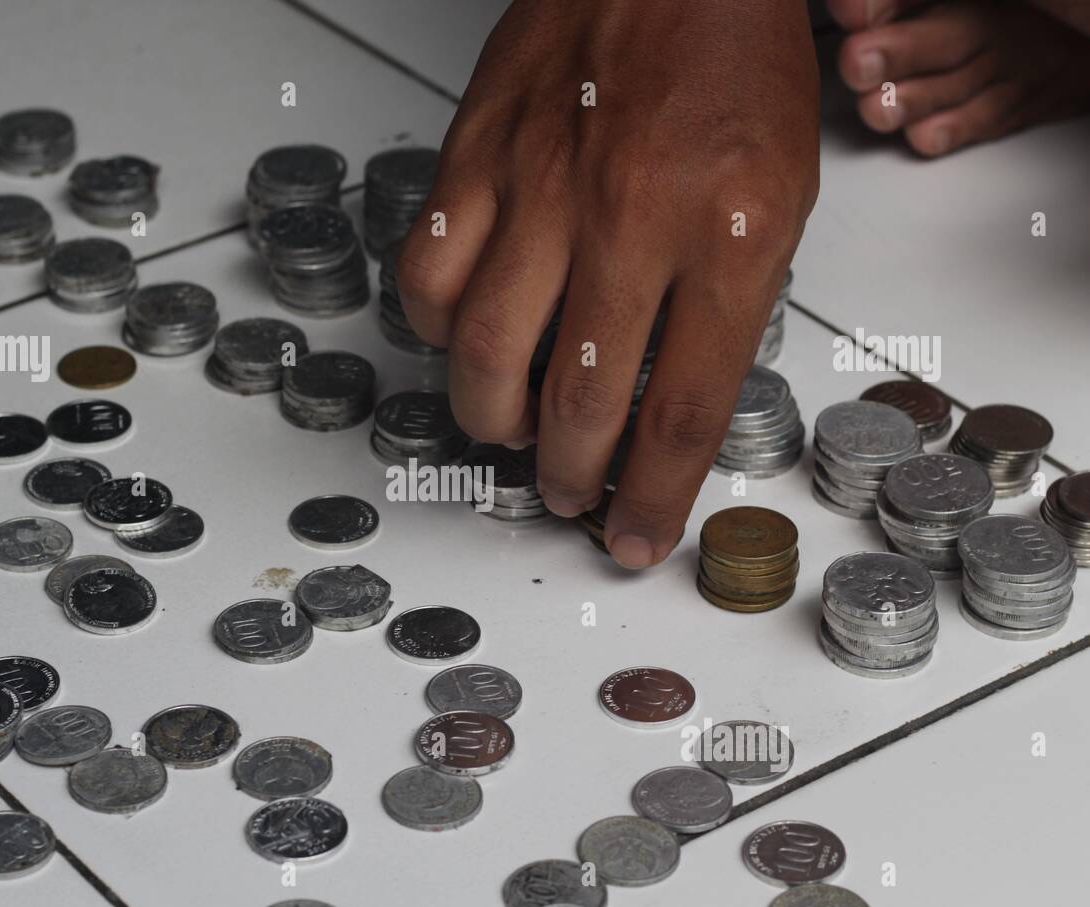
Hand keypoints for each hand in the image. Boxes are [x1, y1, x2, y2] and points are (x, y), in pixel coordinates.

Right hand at [397, 0, 819, 566]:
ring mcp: (539, 184)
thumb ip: (726, 307)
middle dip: (568, 476)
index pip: (680, 409)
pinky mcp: (474, 157)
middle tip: (569, 491)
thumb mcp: (780, 196)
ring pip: (482, 354)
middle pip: (573, 400)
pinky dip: (437, 331)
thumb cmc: (733, 67)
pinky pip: (427, 277)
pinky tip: (466, 335)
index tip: (635, 537)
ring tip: (514, 429)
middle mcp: (626, 215)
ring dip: (495, 420)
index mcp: (726, 231)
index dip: (652, 497)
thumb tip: (668, 404)